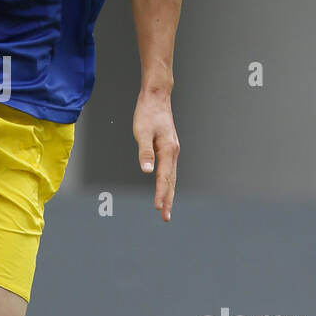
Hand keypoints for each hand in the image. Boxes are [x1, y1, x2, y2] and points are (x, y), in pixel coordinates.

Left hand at [133, 89, 179, 221]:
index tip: (157, 208)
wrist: (156, 97)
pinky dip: (168, 181)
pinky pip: (169, 169)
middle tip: (165, 217)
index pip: (163, 177)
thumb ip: (144, 152)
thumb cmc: (147, 113)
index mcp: (167, 150)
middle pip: (171, 180)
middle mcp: (173, 151)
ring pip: (171, 176)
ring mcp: (172, 149)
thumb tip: (146, 170)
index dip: (160, 194)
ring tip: (165, 207)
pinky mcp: (169, 147)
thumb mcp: (142, 132)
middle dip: (168, 200)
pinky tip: (165, 186)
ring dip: (169, 192)